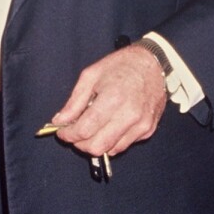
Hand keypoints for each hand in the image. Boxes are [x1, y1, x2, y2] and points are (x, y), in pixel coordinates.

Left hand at [49, 45, 166, 157]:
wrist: (153, 63)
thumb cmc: (121, 65)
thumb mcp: (91, 76)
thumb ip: (74, 102)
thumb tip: (59, 121)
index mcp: (113, 99)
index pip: (84, 130)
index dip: (68, 135)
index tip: (62, 132)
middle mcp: (129, 115)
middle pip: (96, 147)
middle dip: (80, 143)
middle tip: (75, 133)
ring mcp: (141, 125)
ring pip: (110, 150)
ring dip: (96, 143)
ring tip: (92, 128)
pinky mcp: (148, 130)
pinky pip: (124, 145)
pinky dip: (112, 140)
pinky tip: (109, 125)